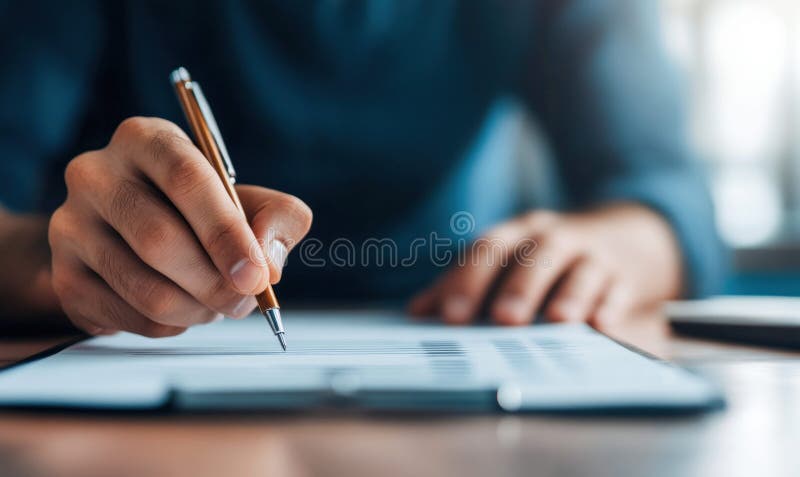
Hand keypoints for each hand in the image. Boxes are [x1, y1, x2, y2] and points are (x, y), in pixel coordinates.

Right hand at [49, 117, 311, 336]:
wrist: (137, 236)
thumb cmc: (203, 213)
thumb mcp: (253, 201)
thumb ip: (278, 218)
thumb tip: (267, 263)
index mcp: (146, 139)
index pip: (186, 178)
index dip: (225, 232)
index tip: (256, 275)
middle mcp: (96, 174)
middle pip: (159, 240)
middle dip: (214, 283)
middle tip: (244, 301)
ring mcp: (70, 225)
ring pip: (143, 288)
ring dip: (196, 310)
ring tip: (216, 305)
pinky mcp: (63, 275)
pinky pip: (127, 317)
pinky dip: (169, 326)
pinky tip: (183, 311)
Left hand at [409, 205, 681, 326]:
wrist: (623, 235)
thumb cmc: (547, 258)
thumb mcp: (508, 260)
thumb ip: (464, 284)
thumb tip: (416, 312)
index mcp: (518, 234)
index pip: (488, 250)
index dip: (467, 280)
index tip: (449, 316)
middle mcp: (554, 238)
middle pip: (535, 256)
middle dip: (519, 287)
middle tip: (505, 319)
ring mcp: (592, 254)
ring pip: (581, 268)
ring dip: (570, 294)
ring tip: (560, 321)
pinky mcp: (625, 275)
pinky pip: (619, 288)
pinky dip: (612, 305)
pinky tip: (603, 326)